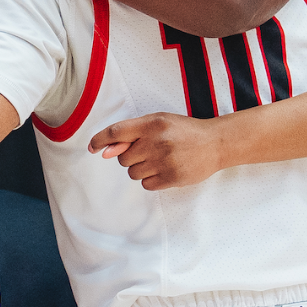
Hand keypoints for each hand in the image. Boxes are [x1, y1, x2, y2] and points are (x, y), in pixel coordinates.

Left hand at [87, 113, 227, 190]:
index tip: (91, 148)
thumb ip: (132, 132)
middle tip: (148, 151)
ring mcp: (165, 161)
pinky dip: (151, 179)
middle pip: (123, 159)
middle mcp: (157, 142)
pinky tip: (164, 170)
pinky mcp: (172, 178)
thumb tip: (105, 151)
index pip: (116, 132)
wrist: (215, 143)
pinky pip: (146, 185)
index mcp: (152, 124)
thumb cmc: (183, 131)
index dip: (100, 140)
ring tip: (158, 160)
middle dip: (130, 157)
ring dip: (140, 169)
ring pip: (133, 173)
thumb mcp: (158, 122)